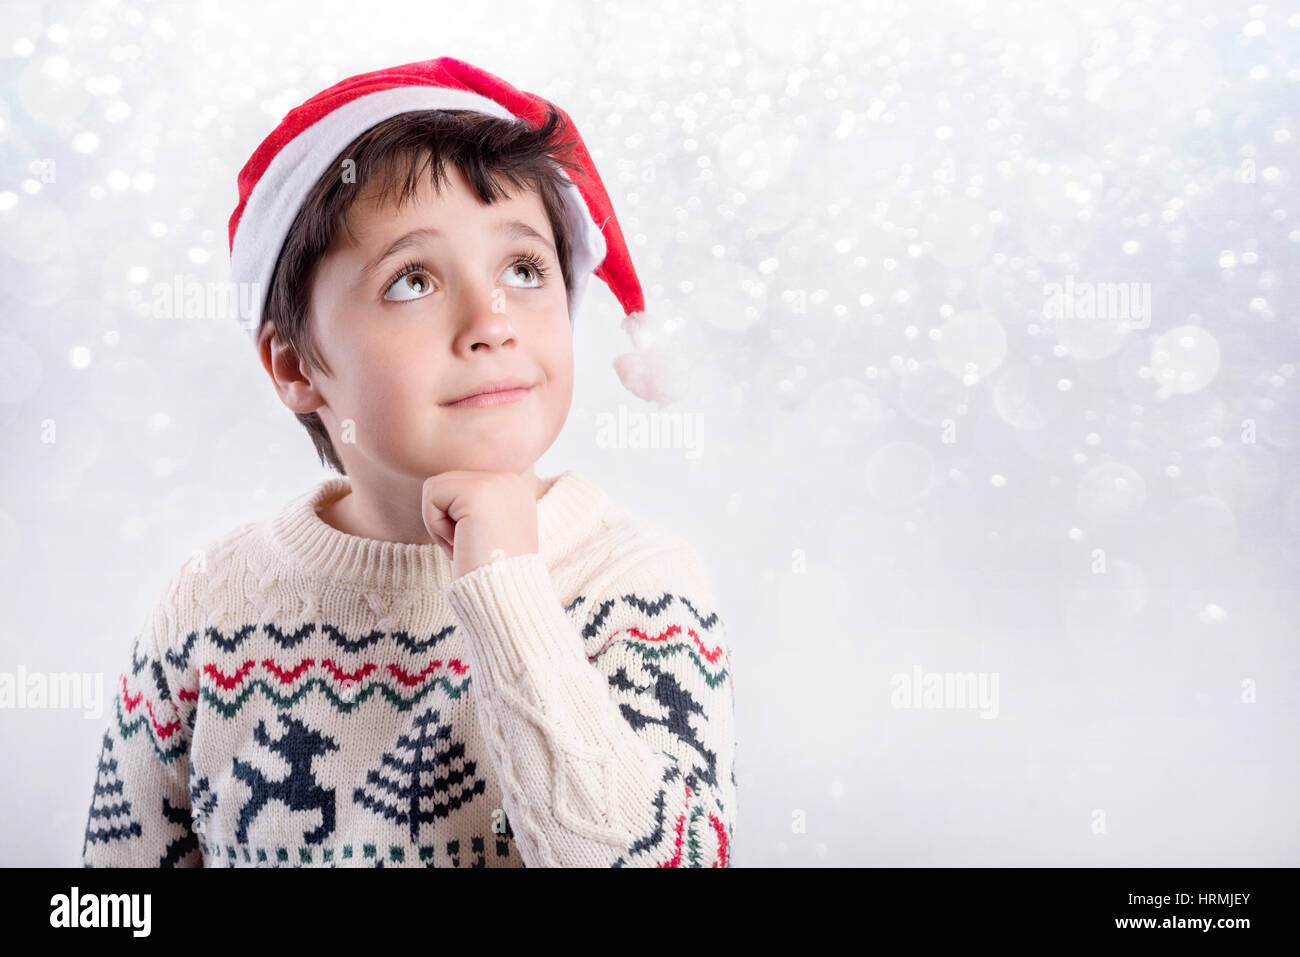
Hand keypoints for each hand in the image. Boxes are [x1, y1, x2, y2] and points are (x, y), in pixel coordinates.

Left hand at [421, 471, 539, 580]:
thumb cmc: (493, 575)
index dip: (457, 520)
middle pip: (446, 482)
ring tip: (465, 545)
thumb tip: (441, 496)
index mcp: (515, 488)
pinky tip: (460, 544)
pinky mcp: (477, 491)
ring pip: (436, 487)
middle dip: (447, 519)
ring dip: (439, 523)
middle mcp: (509, 479)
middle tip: (469, 548)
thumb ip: (477, 510)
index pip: (461, 486)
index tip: (478, 546)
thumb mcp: (493, 533)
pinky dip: (435, 524)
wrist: (506, 598)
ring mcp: (496, 482)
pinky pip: (432, 494)